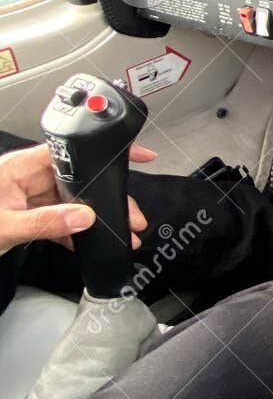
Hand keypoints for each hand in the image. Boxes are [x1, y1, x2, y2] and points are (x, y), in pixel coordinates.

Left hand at [0, 142, 155, 257]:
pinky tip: (88, 244)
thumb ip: (46, 222)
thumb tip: (83, 217)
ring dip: (95, 220)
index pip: (68, 154)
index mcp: (18, 168)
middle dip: (107, 199)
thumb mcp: (5, 227)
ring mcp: (27, 197)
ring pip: (71, 203)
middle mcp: (25, 178)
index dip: (102, 154)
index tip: (134, 155)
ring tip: (120, 234)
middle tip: (132, 216)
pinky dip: (75, 232)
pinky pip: (58, 219)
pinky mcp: (27, 216)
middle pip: (77, 181)